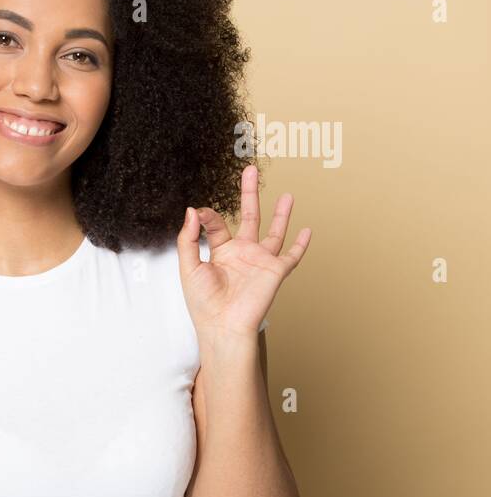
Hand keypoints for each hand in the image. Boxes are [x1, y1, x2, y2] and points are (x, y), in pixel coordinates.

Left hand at [177, 163, 310, 343]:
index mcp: (220, 252)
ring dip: (281, 214)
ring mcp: (260, 261)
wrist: (223, 326)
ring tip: (287, 194)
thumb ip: (189, 239)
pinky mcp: (275, 271)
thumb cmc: (203, 303)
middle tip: (250, 170)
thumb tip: (192, 210)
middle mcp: (242, 253)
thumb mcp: (188, 267)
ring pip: (274, 231)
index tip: (200, 212)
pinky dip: (302, 244)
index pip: (216, 224)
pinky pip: (293, 255)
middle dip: (249, 193)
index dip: (208, 215)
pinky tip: (307, 230)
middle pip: (249, 216)